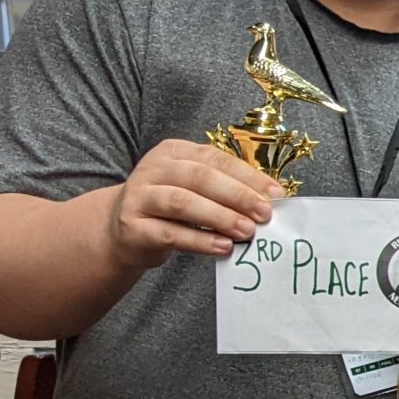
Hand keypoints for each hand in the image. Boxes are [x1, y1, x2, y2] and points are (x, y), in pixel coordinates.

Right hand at [106, 139, 285, 269]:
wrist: (121, 230)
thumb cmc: (169, 208)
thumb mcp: (194, 189)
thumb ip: (224, 190)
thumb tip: (268, 203)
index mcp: (173, 152)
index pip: (215, 159)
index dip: (247, 176)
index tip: (276, 194)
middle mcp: (153, 169)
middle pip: (200, 177)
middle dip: (237, 195)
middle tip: (264, 214)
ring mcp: (139, 196)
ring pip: (183, 202)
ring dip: (220, 217)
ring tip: (247, 232)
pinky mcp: (133, 226)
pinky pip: (170, 233)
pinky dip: (199, 240)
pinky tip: (222, 247)